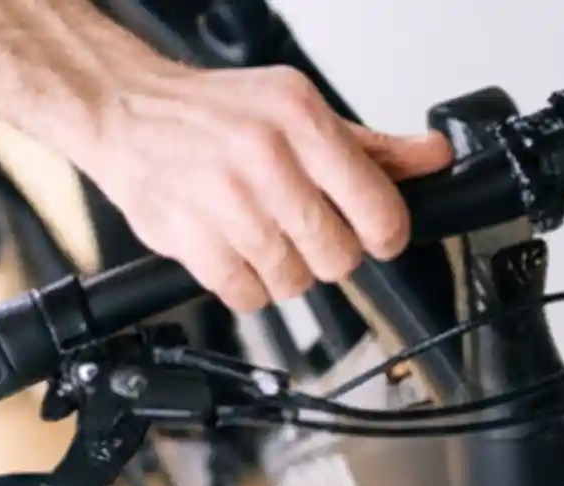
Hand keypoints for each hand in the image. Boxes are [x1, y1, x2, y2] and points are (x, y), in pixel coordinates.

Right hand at [77, 64, 451, 311]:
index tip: (377, 235)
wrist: (129, 113)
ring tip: (266, 237)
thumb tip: (434, 158)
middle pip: (339, 255)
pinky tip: (238, 253)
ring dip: (288, 272)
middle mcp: (263, 155)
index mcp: (300, 117)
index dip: (385, 234)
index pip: (377, 207)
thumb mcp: (300, 111)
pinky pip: (248, 296)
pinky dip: (249, 287)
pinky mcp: (189, 238)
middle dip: (331, 254)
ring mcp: (224, 200)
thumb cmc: (217, 115)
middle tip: (310, 233)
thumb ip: (373, 146)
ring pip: (295, 280)